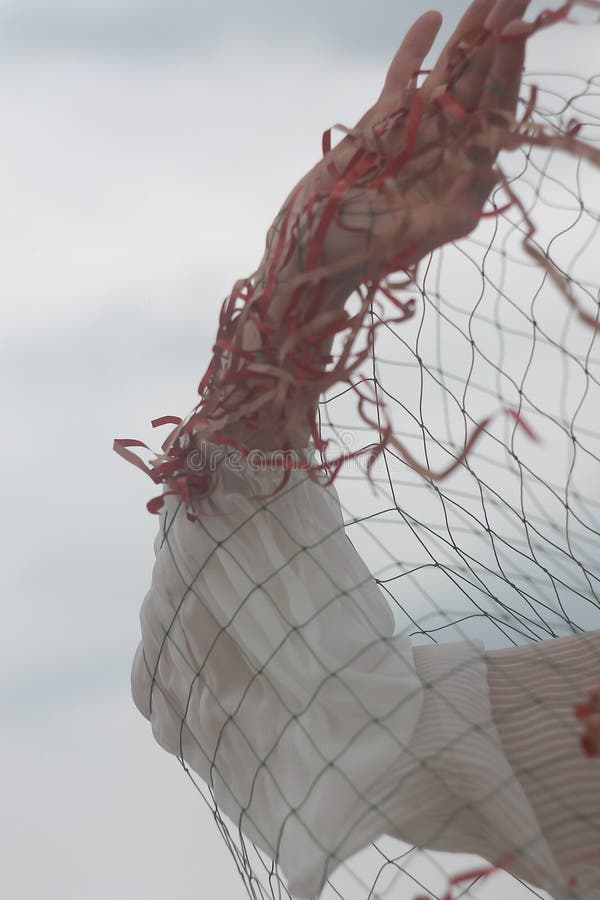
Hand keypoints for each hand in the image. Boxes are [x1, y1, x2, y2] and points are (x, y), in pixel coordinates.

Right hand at [260, 0, 529, 296]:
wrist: (313, 253)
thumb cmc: (362, 254)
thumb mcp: (411, 236)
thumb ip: (451, 212)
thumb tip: (488, 174)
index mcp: (459, 172)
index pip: (494, 114)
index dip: (507, 71)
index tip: (516, 32)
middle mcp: (443, 148)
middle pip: (479, 84)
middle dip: (499, 38)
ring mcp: (413, 132)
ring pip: (447, 75)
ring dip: (469, 34)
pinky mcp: (379, 125)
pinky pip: (402, 80)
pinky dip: (414, 50)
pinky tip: (432, 18)